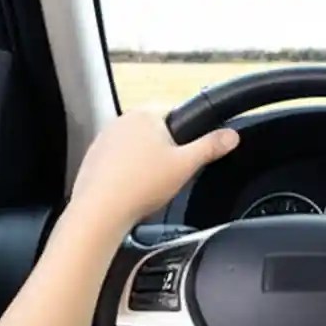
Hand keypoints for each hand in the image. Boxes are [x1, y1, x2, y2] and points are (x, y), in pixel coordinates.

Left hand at [68, 108, 239, 237]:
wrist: (100, 212)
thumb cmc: (141, 186)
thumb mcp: (187, 165)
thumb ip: (211, 146)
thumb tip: (232, 135)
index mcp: (145, 114)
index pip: (175, 113)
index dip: (185, 135)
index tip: (186, 155)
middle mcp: (121, 120)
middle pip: (154, 130)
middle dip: (164, 149)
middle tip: (169, 173)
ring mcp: (103, 138)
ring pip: (135, 146)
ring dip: (144, 160)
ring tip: (149, 184)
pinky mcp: (93, 157)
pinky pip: (118, 160)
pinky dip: (126, 172)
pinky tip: (131, 189)